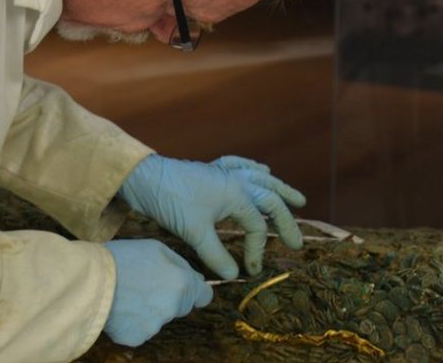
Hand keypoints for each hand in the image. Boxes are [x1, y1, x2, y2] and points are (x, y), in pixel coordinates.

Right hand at [103, 239, 212, 346]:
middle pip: (179, 306)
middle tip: (142, 283)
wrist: (90, 281)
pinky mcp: (136, 338)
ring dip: (147, 309)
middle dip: (167, 297)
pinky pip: (138, 330)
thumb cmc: (122, 258)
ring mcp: (155, 326)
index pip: (203, 296)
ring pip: (158, 318)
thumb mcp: (156, 248)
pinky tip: (118, 307)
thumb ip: (181, 266)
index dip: (193, 290)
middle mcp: (173, 308)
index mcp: (182, 284)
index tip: (180, 286)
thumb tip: (197, 280)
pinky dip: (131, 322)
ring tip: (125, 292)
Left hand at [118, 155, 305, 279]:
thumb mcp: (195, 233)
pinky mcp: (210, 170)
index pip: (257, 227)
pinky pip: (239, 165)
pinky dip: (252, 167)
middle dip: (286, 221)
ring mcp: (223, 173)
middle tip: (296, 242)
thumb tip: (233, 276)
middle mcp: (236, 180)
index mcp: (237, 194)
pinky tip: (261, 168)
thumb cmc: (171, 201)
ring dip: (279, 188)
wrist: (144, 177)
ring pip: (260, 178)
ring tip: (298, 199)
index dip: (257, 250)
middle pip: (270, 199)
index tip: (250, 270)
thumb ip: (217, 255)